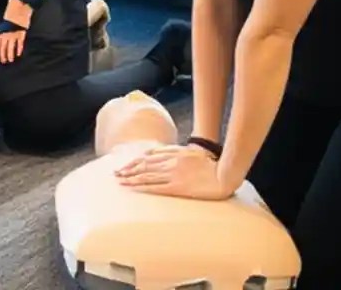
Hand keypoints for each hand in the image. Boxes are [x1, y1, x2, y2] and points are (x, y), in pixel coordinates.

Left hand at [0, 0, 32, 63]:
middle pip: (3, 46)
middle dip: (3, 54)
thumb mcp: (6, 19)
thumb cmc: (12, 11)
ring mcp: (14, 33)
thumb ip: (5, 27)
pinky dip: (19, 48)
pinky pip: (20, 42)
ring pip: (11, 46)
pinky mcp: (21, 32)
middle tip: (3, 60)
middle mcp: (6, 33)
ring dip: (10, 54)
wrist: (19, 6)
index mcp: (2, 29)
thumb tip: (4, 32)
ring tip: (10, 60)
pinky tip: (18, 54)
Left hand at [114, 144, 237, 200]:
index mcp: (174, 153)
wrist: (224, 175)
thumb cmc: (211, 165)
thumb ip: (173, 152)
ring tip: (120, 181)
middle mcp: (171, 162)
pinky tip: (134, 188)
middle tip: (115, 174)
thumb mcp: (190, 152)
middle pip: (144, 165)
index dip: (134, 161)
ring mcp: (174, 174)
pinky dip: (143, 187)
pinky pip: (157, 187)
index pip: (148, 156)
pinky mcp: (178, 187)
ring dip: (131, 178)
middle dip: (128, 169)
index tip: (124, 165)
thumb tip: (156, 153)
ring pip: (147, 175)